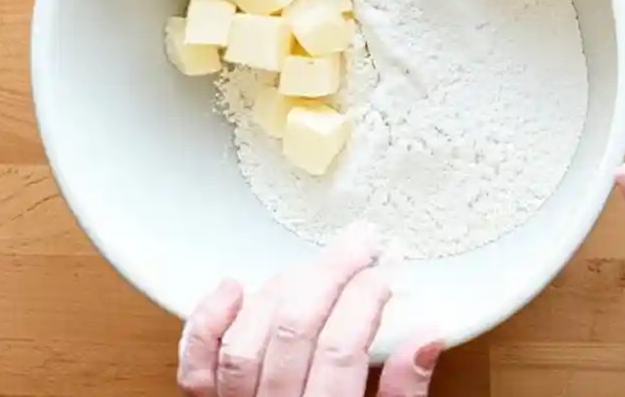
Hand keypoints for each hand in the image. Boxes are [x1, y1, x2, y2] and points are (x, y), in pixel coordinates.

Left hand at [176, 224, 441, 396]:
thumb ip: (406, 395)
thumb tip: (427, 336)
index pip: (340, 350)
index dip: (364, 300)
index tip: (385, 273)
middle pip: (293, 331)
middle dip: (330, 274)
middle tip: (360, 243)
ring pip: (246, 339)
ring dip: (281, 289)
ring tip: (316, 268)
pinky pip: (197, 365)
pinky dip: (208, 321)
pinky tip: (234, 288)